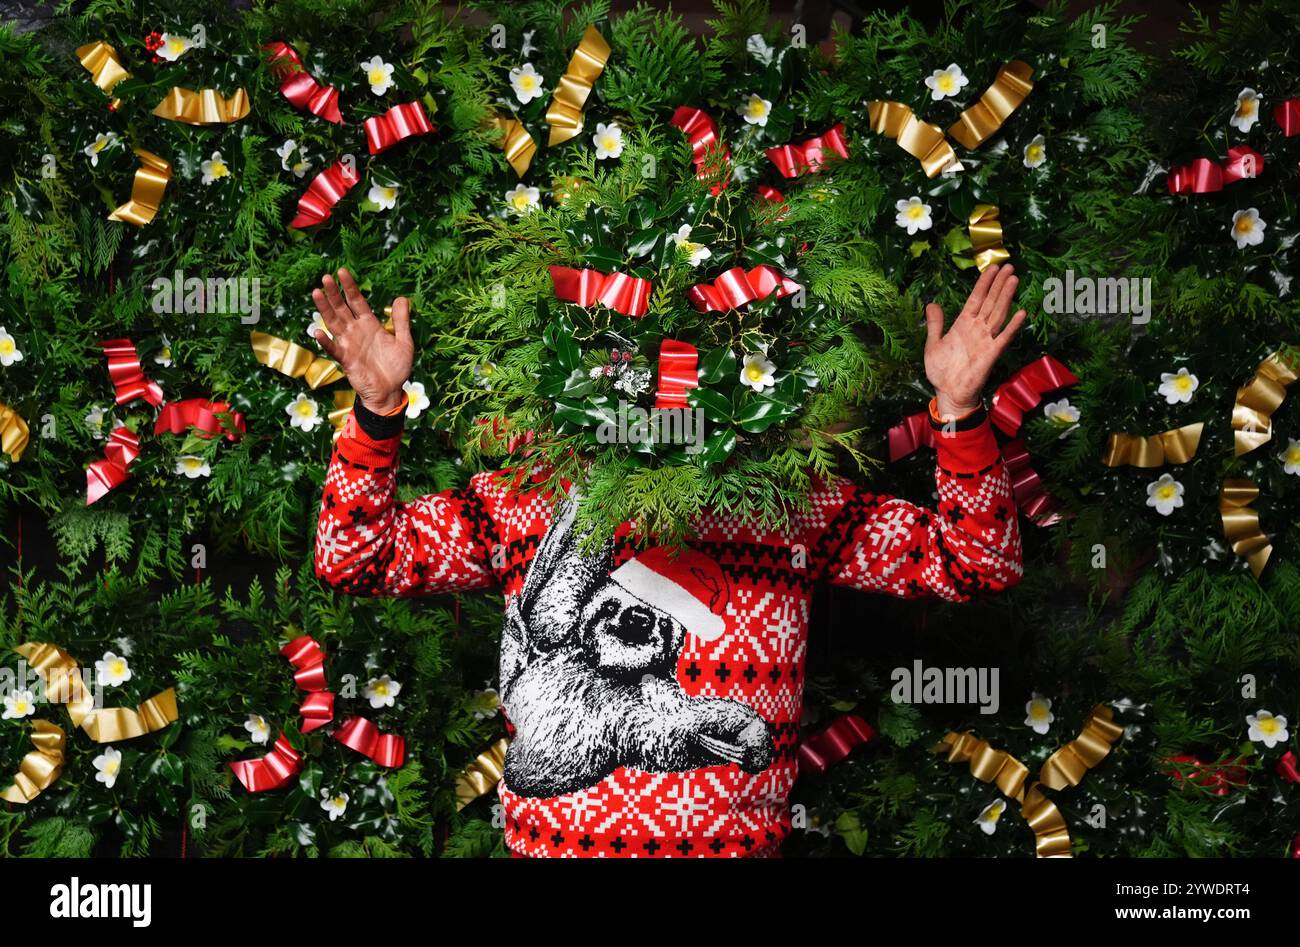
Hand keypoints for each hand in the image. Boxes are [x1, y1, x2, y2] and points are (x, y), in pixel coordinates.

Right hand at [310, 268, 413, 413]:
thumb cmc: (396, 368)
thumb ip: (401, 320)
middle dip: (334, 293)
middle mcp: (356, 332)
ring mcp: (349, 345)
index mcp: (369, 325)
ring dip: (325, 309)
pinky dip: (326, 342)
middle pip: (342, 308)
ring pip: (334, 323)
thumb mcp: (404, 341)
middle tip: (326, 277)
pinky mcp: (346, 360)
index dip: (350, 287)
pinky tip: (318, 332)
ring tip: (317, 293)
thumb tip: (402, 298)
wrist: (391, 392)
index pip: (357, 301)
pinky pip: (334, 350)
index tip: (342, 272)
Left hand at [924, 263, 1027, 418]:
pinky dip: (1012, 326)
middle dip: (998, 284)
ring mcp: (985, 340)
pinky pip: (1003, 338)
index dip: (983, 284)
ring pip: (997, 313)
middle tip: (1008, 266)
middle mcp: (976, 329)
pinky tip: (1021, 313)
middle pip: (990, 302)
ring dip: (1006, 297)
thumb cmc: (942, 371)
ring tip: (1014, 279)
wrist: (948, 393)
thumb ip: (935, 324)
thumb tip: (932, 304)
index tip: (992, 268)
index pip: (976, 299)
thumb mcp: (933, 344)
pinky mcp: (991, 354)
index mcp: (963, 325)